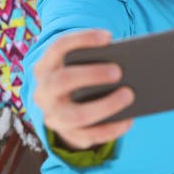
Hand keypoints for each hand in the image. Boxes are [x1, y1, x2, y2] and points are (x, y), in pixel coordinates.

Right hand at [32, 29, 134, 149]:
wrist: (63, 108)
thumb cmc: (80, 76)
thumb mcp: (79, 64)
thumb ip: (95, 59)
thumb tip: (127, 58)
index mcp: (45, 66)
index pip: (58, 47)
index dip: (82, 39)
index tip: (108, 37)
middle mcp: (43, 91)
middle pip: (62, 81)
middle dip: (91, 75)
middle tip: (119, 71)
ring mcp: (53, 116)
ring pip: (75, 115)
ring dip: (105, 105)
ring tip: (129, 95)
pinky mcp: (67, 136)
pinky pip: (89, 136)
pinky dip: (111, 129)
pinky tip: (129, 119)